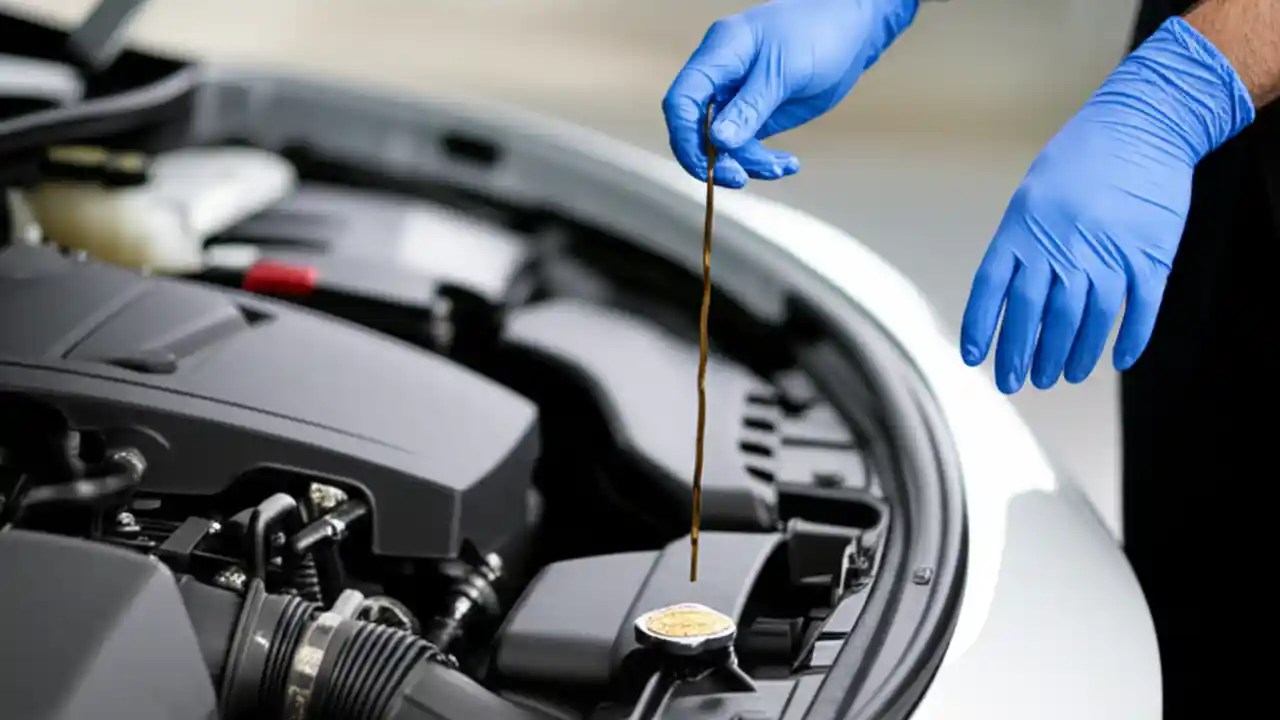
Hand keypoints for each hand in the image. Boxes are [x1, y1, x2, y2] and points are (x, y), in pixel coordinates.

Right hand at [662, 0, 918, 187]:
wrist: (853, 27)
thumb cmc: (819, 31)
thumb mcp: (784, 71)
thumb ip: (749, 107)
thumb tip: (717, 141)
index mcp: (719, 55)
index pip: (682, 100)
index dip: (684, 136)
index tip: (705, 167)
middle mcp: (721, 78)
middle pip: (696, 128)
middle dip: (714, 158)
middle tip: (740, 178)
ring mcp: (737, 98)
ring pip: (724, 144)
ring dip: (748, 162)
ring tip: (780, 167)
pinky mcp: (756, 114)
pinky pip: (747, 146)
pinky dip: (763, 160)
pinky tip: (788, 164)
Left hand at [960, 17, 1254, 392]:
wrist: (1144, 123)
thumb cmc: (1081, 159)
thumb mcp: (1033, 196)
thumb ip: (1022, 244)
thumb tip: (1012, 298)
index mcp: (1024, 228)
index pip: (993, 290)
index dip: (981, 327)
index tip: (973, 358)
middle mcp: (1062, 246)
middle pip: (1037, 315)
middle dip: (1022, 355)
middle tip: (1015, 382)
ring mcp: (1108, 253)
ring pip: (1085, 321)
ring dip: (1069, 355)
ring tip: (1058, 377)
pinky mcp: (1150, 256)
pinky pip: (1139, 310)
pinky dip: (1128, 339)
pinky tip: (1116, 361)